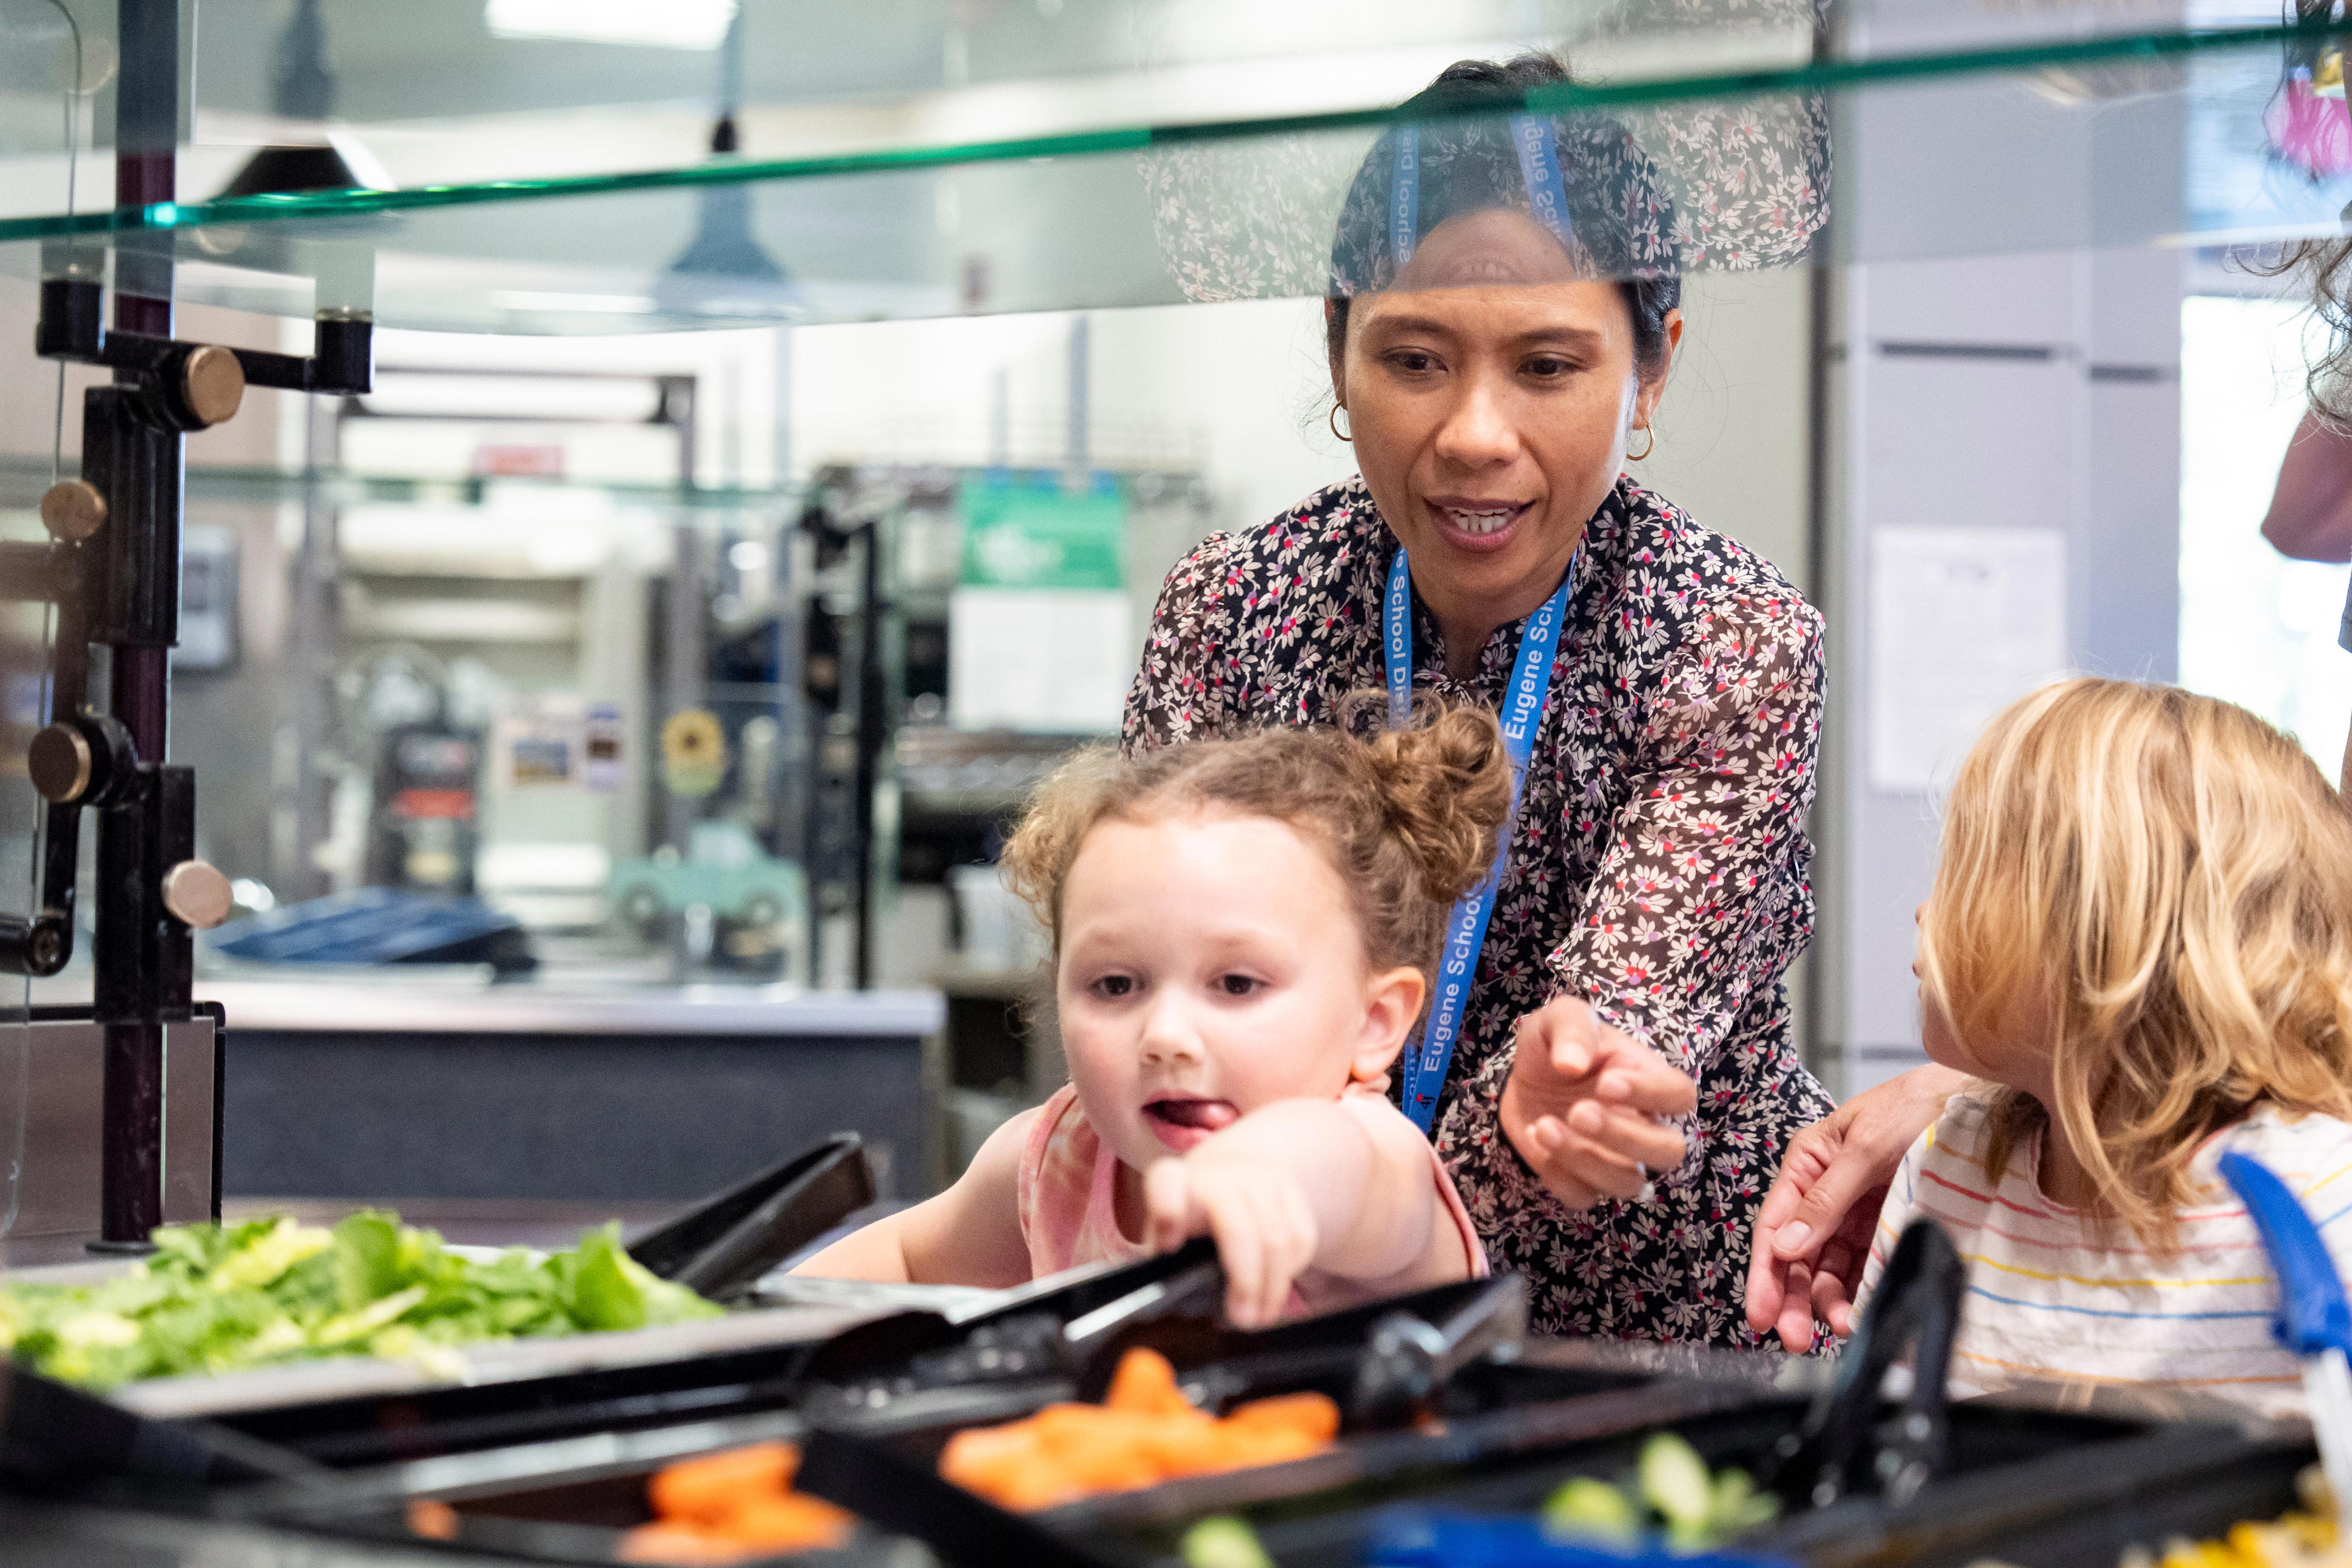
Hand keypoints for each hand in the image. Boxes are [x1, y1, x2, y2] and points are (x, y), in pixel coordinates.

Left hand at [1144, 1156, 1317, 1329]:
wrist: (1228, 1175)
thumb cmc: (1190, 1220)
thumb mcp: (1165, 1238)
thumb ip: (1161, 1267)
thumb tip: (1161, 1305)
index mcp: (1175, 1186)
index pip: (1167, 1183)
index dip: (1168, 1212)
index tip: (1168, 1246)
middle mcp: (1216, 1179)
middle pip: (1237, 1228)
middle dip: (1244, 1280)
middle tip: (1243, 1319)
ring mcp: (1256, 1180)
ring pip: (1276, 1238)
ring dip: (1273, 1286)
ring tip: (1261, 1316)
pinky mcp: (1288, 1189)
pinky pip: (1301, 1236)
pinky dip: (1292, 1269)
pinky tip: (1276, 1286)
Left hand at [1499, 997, 1696, 1210]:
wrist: (1521, 1077)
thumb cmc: (1555, 1045)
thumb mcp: (1559, 1018)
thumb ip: (1572, 1027)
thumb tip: (1572, 1063)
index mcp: (1649, 1080)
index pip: (1679, 1095)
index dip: (1652, 1095)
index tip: (1606, 1082)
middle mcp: (1643, 1125)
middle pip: (1669, 1151)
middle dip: (1625, 1137)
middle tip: (1578, 1112)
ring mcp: (1616, 1159)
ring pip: (1629, 1184)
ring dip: (1586, 1160)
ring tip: (1544, 1126)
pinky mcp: (1584, 1181)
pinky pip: (1585, 1198)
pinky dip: (1559, 1178)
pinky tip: (1536, 1142)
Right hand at [1743, 1063, 1968, 1350]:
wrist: (1980, 1101)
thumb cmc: (1917, 1105)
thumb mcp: (1866, 1148)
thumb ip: (1825, 1198)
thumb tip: (1785, 1245)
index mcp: (1808, 1163)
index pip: (1774, 1224)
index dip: (1765, 1272)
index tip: (1762, 1316)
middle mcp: (1827, 1192)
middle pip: (1798, 1254)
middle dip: (1793, 1297)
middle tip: (1794, 1338)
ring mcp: (1858, 1213)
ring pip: (1830, 1268)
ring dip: (1829, 1301)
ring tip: (1843, 1326)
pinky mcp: (1888, 1227)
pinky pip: (1867, 1267)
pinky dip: (1861, 1292)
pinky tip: (1862, 1312)